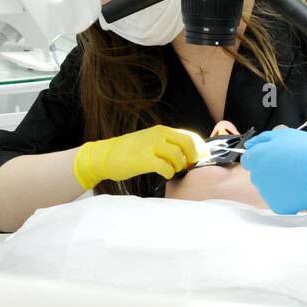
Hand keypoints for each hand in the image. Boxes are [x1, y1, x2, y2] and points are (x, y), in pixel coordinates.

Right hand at [74, 125, 199, 190]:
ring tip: (172, 171)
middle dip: (194, 156)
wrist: (104, 155)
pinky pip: (165, 168)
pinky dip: (169, 173)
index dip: (200, 148)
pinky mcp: (143, 160)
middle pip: (188, 143)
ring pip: (178, 156)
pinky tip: (164, 175)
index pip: (189, 135)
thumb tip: (188, 154)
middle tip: (189, 165)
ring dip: (179, 167)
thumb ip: (166, 143)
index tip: (201, 158)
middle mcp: (158, 135)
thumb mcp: (149, 140)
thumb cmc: (128, 151)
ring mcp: (150, 147)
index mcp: (161, 130)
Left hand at [241, 128, 306, 213]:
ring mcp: (267, 193)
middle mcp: (257, 176)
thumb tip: (251, 145)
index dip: (261, 157)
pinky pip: (279, 200)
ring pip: (268, 188)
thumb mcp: (285, 134)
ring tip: (296, 178)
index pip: (248, 159)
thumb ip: (263, 139)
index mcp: (257, 157)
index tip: (272, 157)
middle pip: (258, 174)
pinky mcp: (278, 206)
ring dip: (277, 184)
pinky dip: (287, 197)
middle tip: (288, 167)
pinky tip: (299, 189)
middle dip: (269, 171)